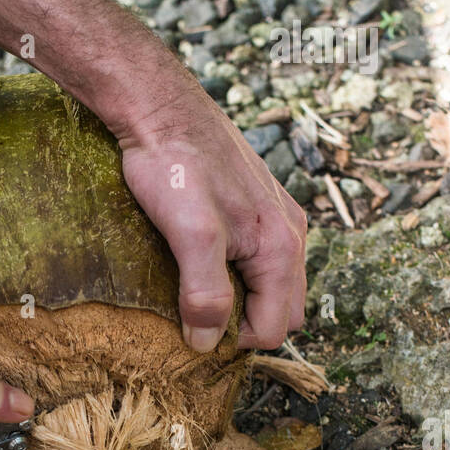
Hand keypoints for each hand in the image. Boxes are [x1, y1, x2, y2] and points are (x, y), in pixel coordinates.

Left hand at [118, 82, 306, 352]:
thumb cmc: (175, 164)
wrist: (159, 107)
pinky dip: (236, 273)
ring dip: (241, 300)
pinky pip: (258, 259)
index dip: (234, 341)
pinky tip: (201, 262)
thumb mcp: (190, 234)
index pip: (274, 329)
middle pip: (280, 310)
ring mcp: (276, 218)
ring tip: (196, 289)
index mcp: (281, 249)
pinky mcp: (256, 206)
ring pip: (271, 286)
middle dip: (244, 324)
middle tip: (196, 315)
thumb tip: (208, 343)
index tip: (194, 331)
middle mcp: (289, 235)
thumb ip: (205, 291)